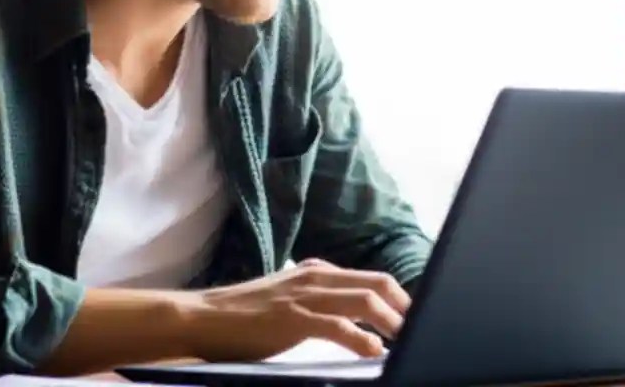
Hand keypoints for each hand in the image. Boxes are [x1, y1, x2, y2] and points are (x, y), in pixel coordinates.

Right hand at [186, 258, 410, 361]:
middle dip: (405, 308)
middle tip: (422, 331)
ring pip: (364, 301)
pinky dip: (363, 341)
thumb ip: (319, 302)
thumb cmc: (244, 316)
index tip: (416, 320)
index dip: (400, 298)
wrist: (202, 317)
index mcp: (317, 272)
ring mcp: (304, 296)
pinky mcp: (292, 318)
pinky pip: (338, 327)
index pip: (372, 278)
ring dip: (393, 323)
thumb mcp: (288, 298)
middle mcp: (316, 277)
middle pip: (378, 283)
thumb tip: (352, 318)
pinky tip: (374, 353)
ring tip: (407, 342)